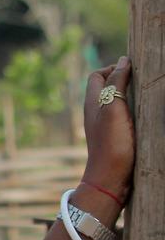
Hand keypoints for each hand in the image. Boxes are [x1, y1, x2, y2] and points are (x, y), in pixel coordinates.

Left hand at [81, 57, 134, 202]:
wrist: (111, 178)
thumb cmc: (112, 143)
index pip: (97, 75)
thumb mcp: (114, 108)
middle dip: (125, 80)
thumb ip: (116, 83)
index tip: (133, 72)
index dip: (114, 68)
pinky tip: (145, 116)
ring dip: (132, 96)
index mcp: (92, 102)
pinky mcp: (115, 136)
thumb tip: (123, 61)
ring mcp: (105, 124)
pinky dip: (134, 110)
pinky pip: (123, 116)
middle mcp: (96, 112)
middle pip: (107, 86)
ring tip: (146, 98)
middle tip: (143, 84)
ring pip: (117, 101)